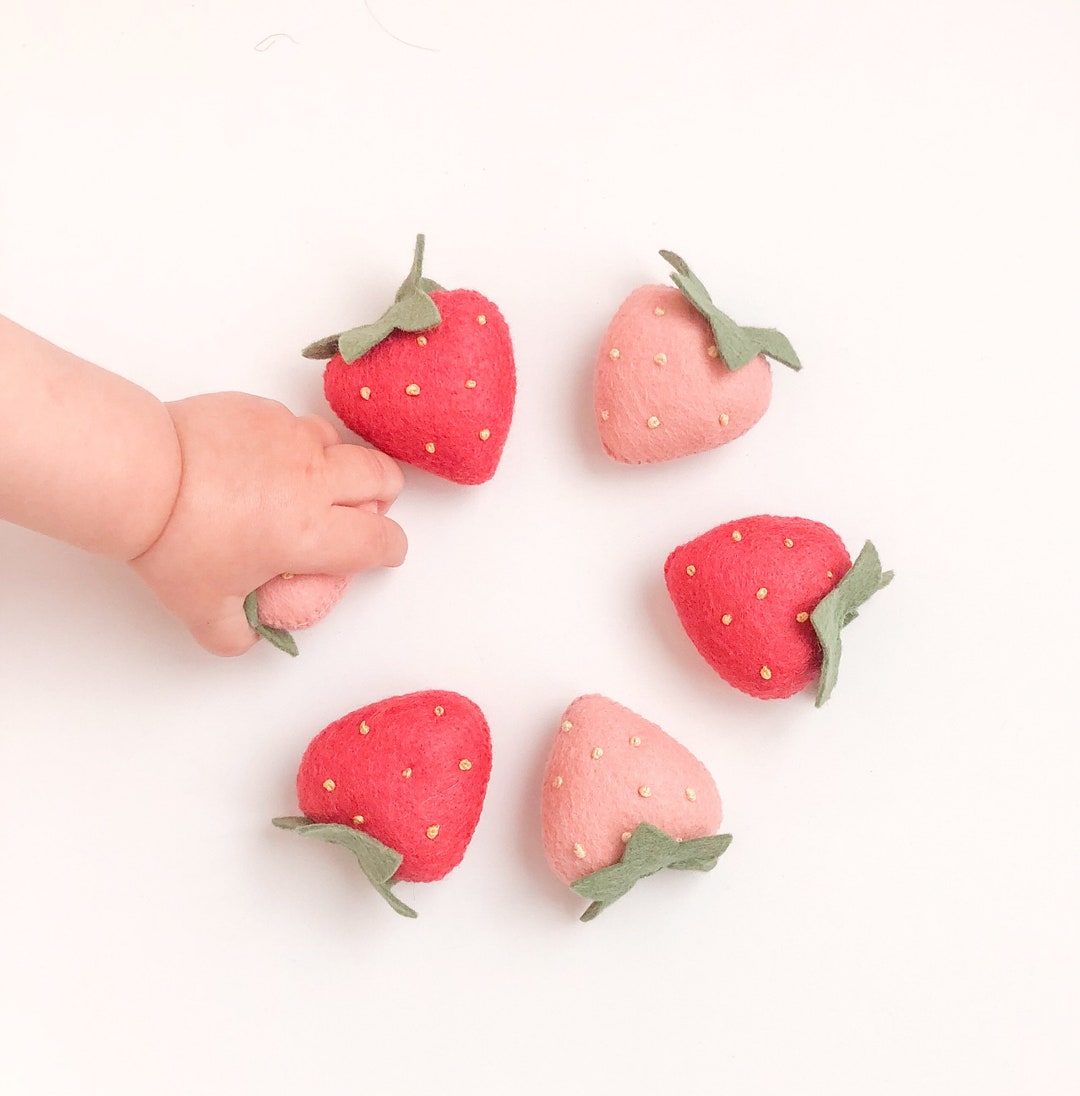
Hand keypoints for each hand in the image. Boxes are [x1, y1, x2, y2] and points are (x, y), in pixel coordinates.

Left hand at [130, 392, 405, 654]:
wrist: (139, 473)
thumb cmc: (175, 542)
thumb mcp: (201, 608)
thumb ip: (233, 634)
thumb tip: (247, 638)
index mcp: (312, 532)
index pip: (380, 539)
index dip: (391, 549)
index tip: (382, 554)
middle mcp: (314, 480)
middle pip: (383, 476)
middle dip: (384, 494)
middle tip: (361, 509)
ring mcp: (290, 438)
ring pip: (340, 444)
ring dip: (338, 464)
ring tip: (307, 481)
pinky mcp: (262, 409)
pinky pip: (292, 423)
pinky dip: (289, 442)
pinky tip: (257, 459)